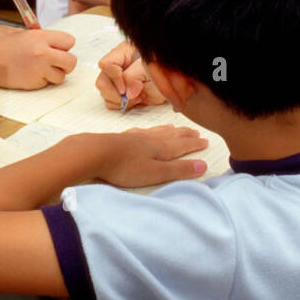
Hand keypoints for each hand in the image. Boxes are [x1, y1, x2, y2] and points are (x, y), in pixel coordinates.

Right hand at [0, 29, 76, 88]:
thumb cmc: (4, 47)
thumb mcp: (25, 35)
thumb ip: (44, 39)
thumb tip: (60, 44)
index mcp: (41, 37)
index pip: (69, 41)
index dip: (64, 46)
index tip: (57, 49)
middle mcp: (43, 53)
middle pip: (71, 61)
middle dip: (65, 63)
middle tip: (56, 62)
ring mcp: (40, 69)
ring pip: (62, 76)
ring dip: (54, 74)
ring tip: (41, 69)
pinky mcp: (35, 82)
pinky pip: (48, 83)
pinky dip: (42, 80)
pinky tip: (31, 74)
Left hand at [90, 126, 208, 188]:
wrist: (94, 152)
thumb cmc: (126, 167)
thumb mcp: (155, 173)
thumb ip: (178, 170)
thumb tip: (203, 165)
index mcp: (160, 148)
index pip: (182, 145)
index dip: (194, 144)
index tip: (205, 140)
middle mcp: (149, 140)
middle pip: (170, 136)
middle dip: (184, 134)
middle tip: (195, 131)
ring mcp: (133, 138)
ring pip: (155, 132)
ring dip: (167, 130)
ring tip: (174, 127)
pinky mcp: (119, 139)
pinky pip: (140, 132)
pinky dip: (147, 130)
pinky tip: (143, 131)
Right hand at [95, 41, 165, 110]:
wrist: (174, 82)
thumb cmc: (165, 69)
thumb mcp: (151, 69)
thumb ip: (136, 76)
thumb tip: (127, 93)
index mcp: (124, 53)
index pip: (106, 64)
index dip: (114, 78)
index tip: (125, 89)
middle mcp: (118, 66)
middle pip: (102, 81)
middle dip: (115, 93)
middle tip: (130, 97)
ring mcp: (118, 81)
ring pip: (104, 93)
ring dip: (119, 100)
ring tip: (136, 98)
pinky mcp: (122, 93)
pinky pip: (111, 102)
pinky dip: (122, 105)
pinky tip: (136, 101)